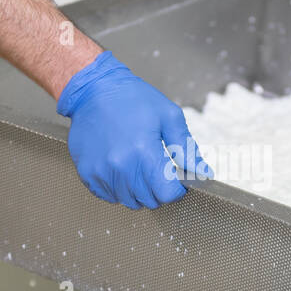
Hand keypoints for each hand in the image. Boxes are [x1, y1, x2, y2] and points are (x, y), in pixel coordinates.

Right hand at [57, 51, 208, 208]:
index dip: (175, 189)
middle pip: (149, 200)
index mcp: (144, 151)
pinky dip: (118, 189)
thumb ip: (187, 148)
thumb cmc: (133, 99)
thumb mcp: (168, 116)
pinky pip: (108, 196)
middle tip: (156, 169)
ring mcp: (101, 171)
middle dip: (158, 189)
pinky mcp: (87, 173)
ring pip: (129, 201)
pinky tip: (120, 169)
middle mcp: (121, 165)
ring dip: (138, 190)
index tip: (174, 178)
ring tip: (137, 166)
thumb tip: (204, 173)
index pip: (167, 194)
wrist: (93, 89)